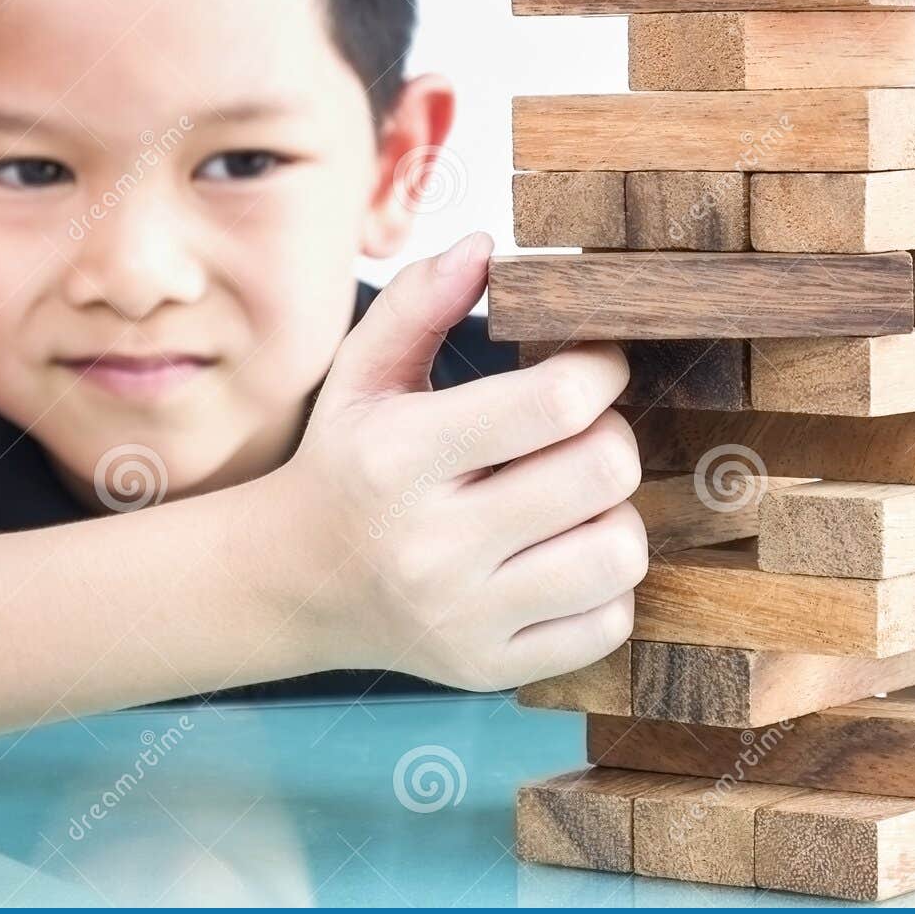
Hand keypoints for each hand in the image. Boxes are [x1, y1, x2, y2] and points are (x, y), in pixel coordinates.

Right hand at [279, 232, 645, 690]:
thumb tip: (486, 245)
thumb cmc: (346, 463)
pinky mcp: (489, 668)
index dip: (597, 368)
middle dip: (609, 435)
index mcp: (400, 457)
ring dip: (614, 513)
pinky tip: (559, 557)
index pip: (554, 402)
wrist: (295, 582)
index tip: (590, 364)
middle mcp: (431, 545)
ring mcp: (463, 617)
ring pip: (619, 553)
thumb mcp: (361, 375)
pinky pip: (608, 622)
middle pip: (603, 472)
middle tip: (582, 431)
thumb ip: (420, 301)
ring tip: (573, 499)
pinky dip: (602, 584)